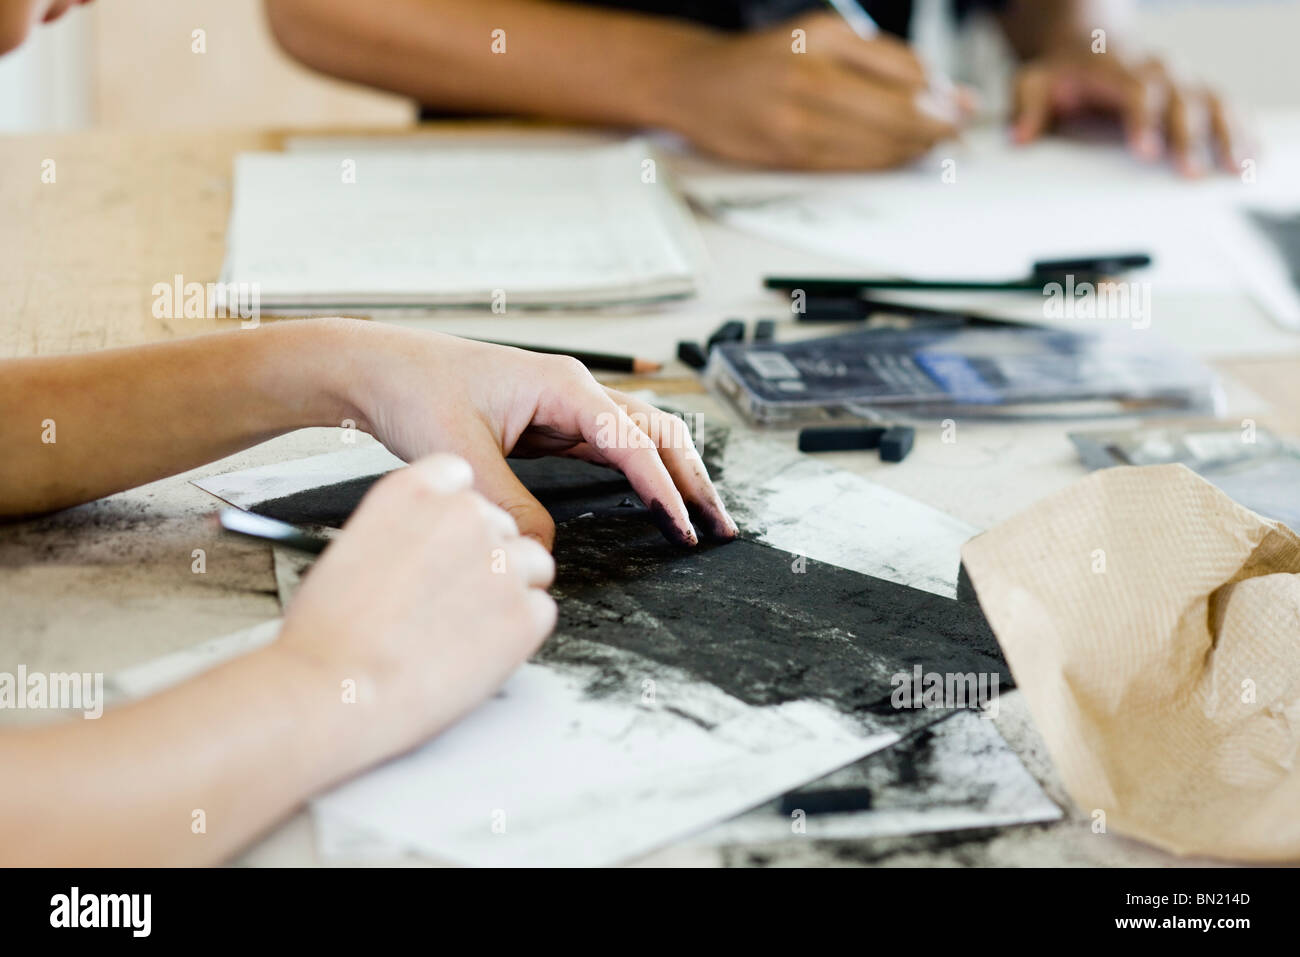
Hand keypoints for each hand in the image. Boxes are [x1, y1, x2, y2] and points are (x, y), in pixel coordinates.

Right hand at [276, 454, 555, 759]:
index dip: (457, 517)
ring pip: (532, 565)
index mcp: (418, 491)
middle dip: (484, 559)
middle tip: (450, 598)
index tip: (448, 540)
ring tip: (464, 626)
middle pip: (501, 525)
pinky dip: (518, 631)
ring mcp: (503, 562)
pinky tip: (476, 647)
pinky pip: (541, 611)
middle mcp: (466, 515)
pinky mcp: (526, 612)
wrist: (340, 687)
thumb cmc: (331, 631)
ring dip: (508, 590)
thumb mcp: (354, 545)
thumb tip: (424, 543)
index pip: (461, 478)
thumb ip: (404, 528)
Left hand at [328, 320, 736, 549]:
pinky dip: (645, 471)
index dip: (664, 489)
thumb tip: (544, 551)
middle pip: (658, 431)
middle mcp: (576, 389)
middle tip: (722, 527)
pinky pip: (615, 446)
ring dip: (677, 473)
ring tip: (704, 515)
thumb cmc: (417, 393)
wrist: (379, 370)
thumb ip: (509, 507)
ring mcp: (568, 404)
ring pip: (644, 436)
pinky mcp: (554, 421)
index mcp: (564, 386)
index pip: (633, 442)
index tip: (685, 529)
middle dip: (694, 478)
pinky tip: (656, 498)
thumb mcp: (462, 459)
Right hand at [654, 12, 964, 169]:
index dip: (940, 93)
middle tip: (958, 131)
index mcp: (823, 39)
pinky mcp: (788, 155)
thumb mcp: (821, 35)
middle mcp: (809, 78)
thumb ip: (877, 58)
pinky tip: (896, 157)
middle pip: (895, 111)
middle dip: (936, 125)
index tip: (963, 103)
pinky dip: (881, 162)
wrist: (698, 85)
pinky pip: (850, 164)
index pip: (902, 70)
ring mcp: (796, 121)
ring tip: (932, 145)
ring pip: (876, 143)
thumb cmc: (766, 60)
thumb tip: (936, 88)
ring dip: (912, 148)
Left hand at [1011, 49, 1245, 176]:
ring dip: (1227, 134)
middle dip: (1188, 137)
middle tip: (1188, 173)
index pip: (1138, 91)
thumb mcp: (1034, 80)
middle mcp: (1157, 70)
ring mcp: (1181, 80)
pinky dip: (1244, 129)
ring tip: (1236, 167)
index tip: (1146, 151)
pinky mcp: (1196, 92)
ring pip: (1213, 100)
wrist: (1089, 43)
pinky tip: (1254, 155)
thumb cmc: (1064, 70)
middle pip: (1182, 99)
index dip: (1145, 120)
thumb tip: (1021, 136)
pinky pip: (1227, 106)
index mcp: (1119, 68)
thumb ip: (1027, 105)